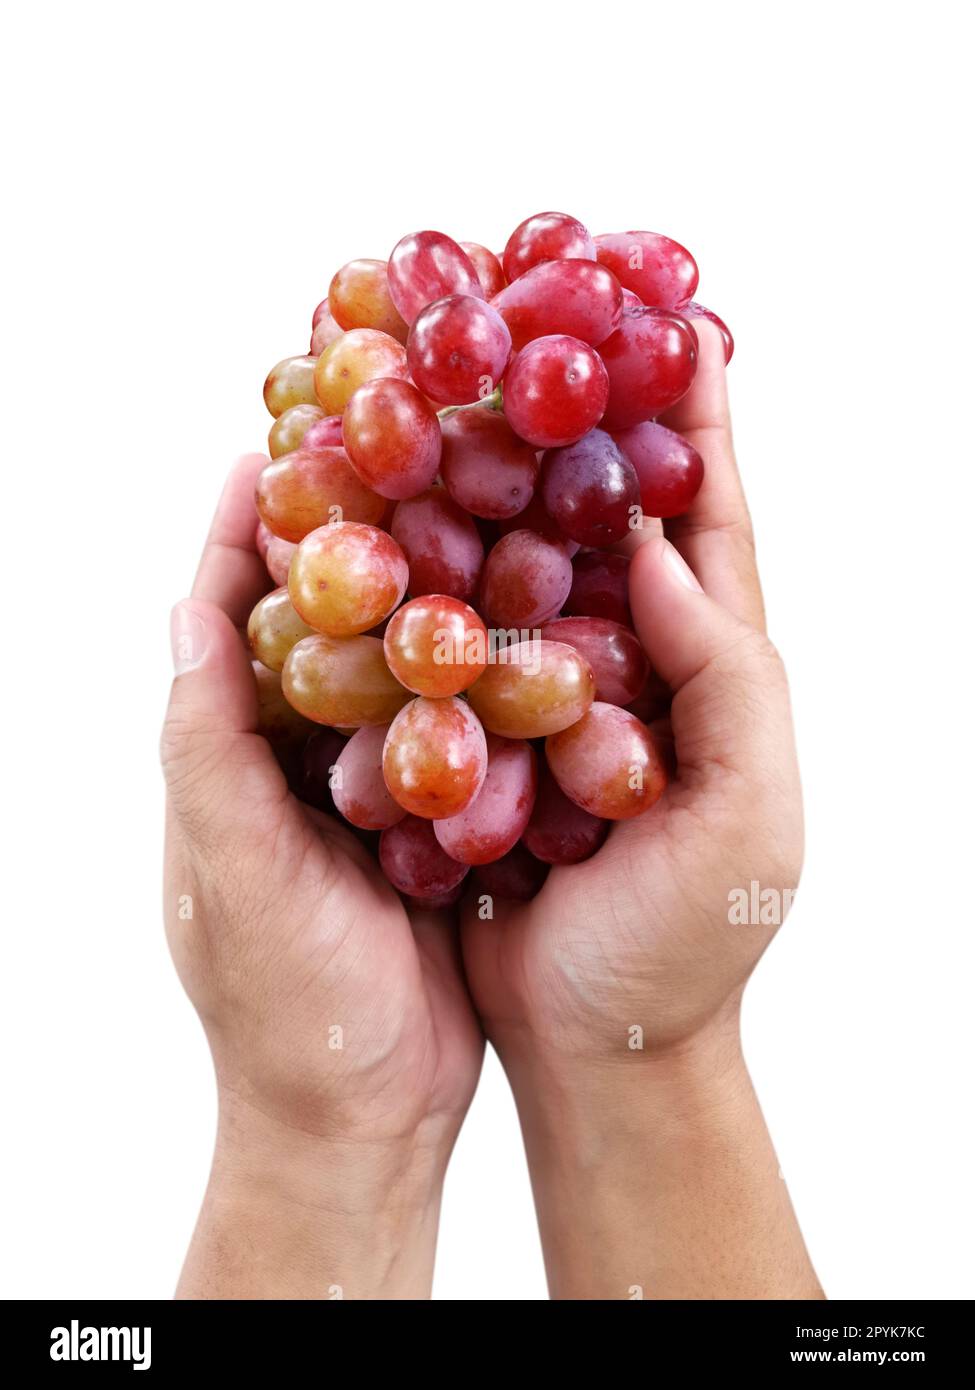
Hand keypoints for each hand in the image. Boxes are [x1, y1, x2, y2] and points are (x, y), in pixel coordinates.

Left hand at [162, 457, 482, 1298]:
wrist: (364, 1116)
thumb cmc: (283, 1005)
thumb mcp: (234, 871)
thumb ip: (207, 744)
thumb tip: (183, 602)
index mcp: (230, 757)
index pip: (227, 614)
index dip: (246, 525)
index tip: (279, 434)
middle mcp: (297, 759)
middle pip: (322, 618)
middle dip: (353, 533)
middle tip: (403, 445)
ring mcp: (371, 788)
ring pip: (400, 662)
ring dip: (431, 591)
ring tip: (481, 503)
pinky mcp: (438, 820)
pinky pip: (460, 724)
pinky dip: (485, 671)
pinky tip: (536, 620)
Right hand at [461, 321, 820, 1298]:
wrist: (597, 1046)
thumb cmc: (687, 947)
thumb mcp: (746, 822)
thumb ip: (728, 685)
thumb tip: (660, 555)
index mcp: (710, 675)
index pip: (712, 525)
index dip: (700, 426)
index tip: (681, 324)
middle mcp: (630, 669)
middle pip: (604, 524)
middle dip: (583, 426)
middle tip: (542, 330)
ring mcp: (550, 702)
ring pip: (516, 573)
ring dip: (488, 490)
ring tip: (448, 399)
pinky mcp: (480, 741)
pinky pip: (452, 647)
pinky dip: (426, 586)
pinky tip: (383, 532)